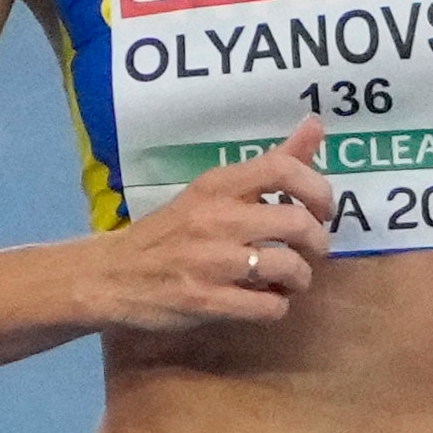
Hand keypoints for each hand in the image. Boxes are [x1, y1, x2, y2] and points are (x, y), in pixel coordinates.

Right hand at [81, 116, 332, 331]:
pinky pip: (269, 307)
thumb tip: (316, 125)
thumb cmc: (171, 232)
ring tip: (288, 280)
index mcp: (217, 186)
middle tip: (310, 251)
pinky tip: (265, 300)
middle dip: (318, 242)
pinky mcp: (206, 301)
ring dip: (301, 278)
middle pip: (297, 223)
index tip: (322, 210)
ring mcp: (210, 261)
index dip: (318, 190)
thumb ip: (269, 164)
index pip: (283, 169)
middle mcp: (215, 218)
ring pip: (289, 267)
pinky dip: (277, 307)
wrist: (109, 277)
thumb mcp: (213, 192)